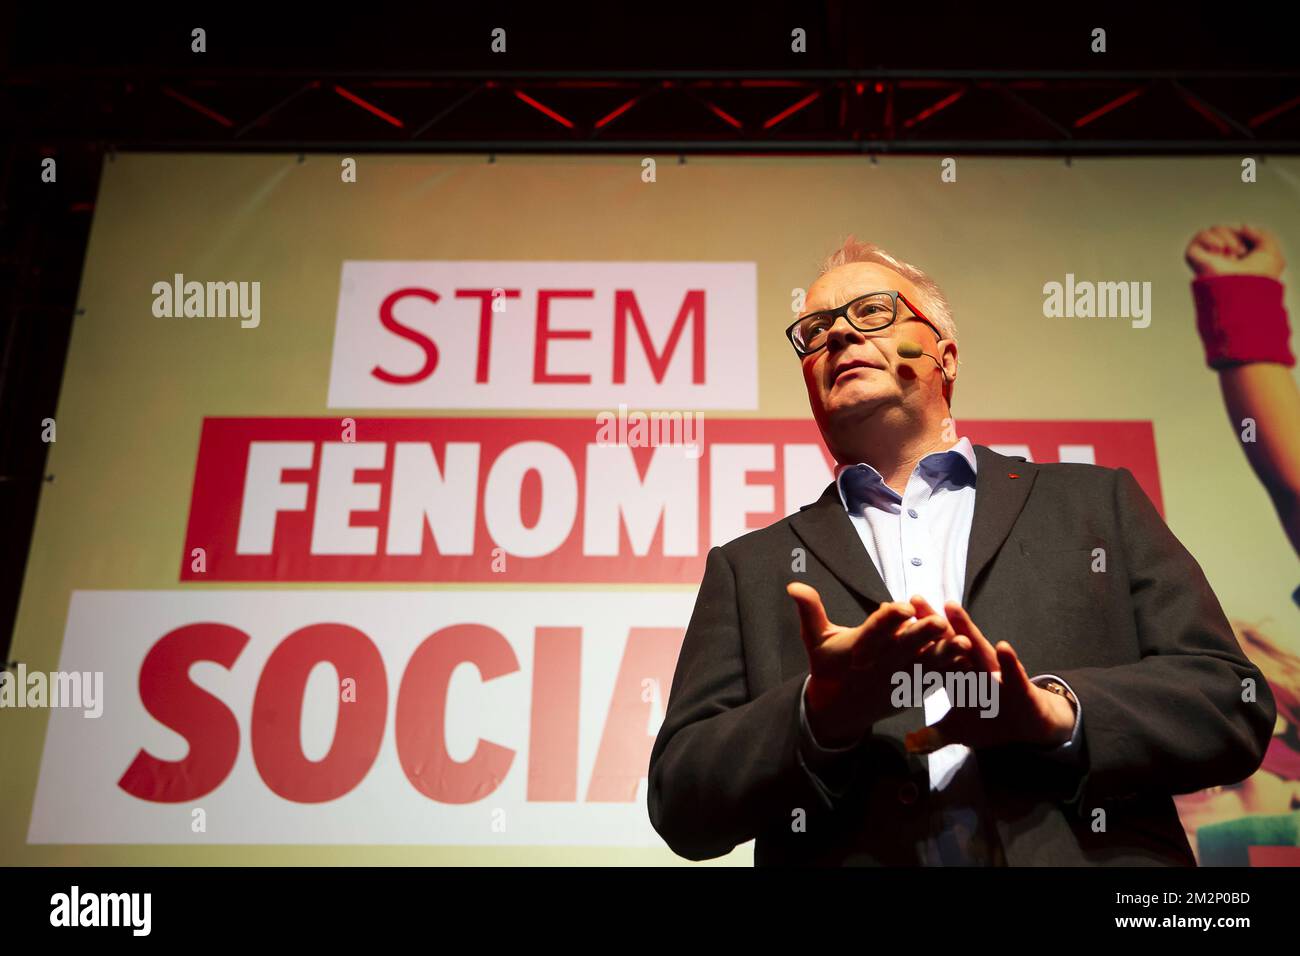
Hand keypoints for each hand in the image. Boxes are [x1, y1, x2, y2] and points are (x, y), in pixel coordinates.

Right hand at [788, 583, 948, 746]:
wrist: (838, 709)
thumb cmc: (828, 665)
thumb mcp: (816, 639)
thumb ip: (810, 611)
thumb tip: (793, 585)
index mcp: (858, 649)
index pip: (873, 631)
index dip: (888, 619)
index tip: (902, 606)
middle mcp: (879, 664)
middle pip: (903, 647)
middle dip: (921, 635)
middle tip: (940, 622)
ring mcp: (897, 679)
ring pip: (923, 665)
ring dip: (944, 655)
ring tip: (963, 642)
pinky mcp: (910, 690)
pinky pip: (933, 680)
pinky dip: (949, 671)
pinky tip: (967, 658)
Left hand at [904, 601, 1075, 753]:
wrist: (1029, 725)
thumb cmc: (990, 719)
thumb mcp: (958, 730)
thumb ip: (933, 735)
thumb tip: (910, 743)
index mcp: (955, 673)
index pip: (931, 652)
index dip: (912, 639)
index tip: (889, 620)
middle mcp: (973, 666)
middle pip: (950, 641)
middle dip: (932, 621)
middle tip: (913, 599)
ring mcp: (996, 673)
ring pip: (978, 648)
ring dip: (966, 628)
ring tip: (950, 607)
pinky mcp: (1019, 685)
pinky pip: (1013, 673)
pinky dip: (1009, 662)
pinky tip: (1003, 647)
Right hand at [1185, 224, 1284, 279]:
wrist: (1243, 291)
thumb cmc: (1259, 278)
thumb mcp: (1271, 251)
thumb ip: (1261, 233)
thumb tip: (1242, 227)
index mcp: (1236, 258)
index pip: (1238, 233)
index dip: (1246, 236)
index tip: (1250, 250)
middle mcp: (1220, 257)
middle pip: (1227, 228)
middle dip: (1237, 237)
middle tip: (1241, 253)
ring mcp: (1206, 257)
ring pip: (1215, 229)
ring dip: (1228, 239)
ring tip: (1231, 255)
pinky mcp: (1194, 257)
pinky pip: (1200, 235)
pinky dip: (1212, 239)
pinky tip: (1219, 250)